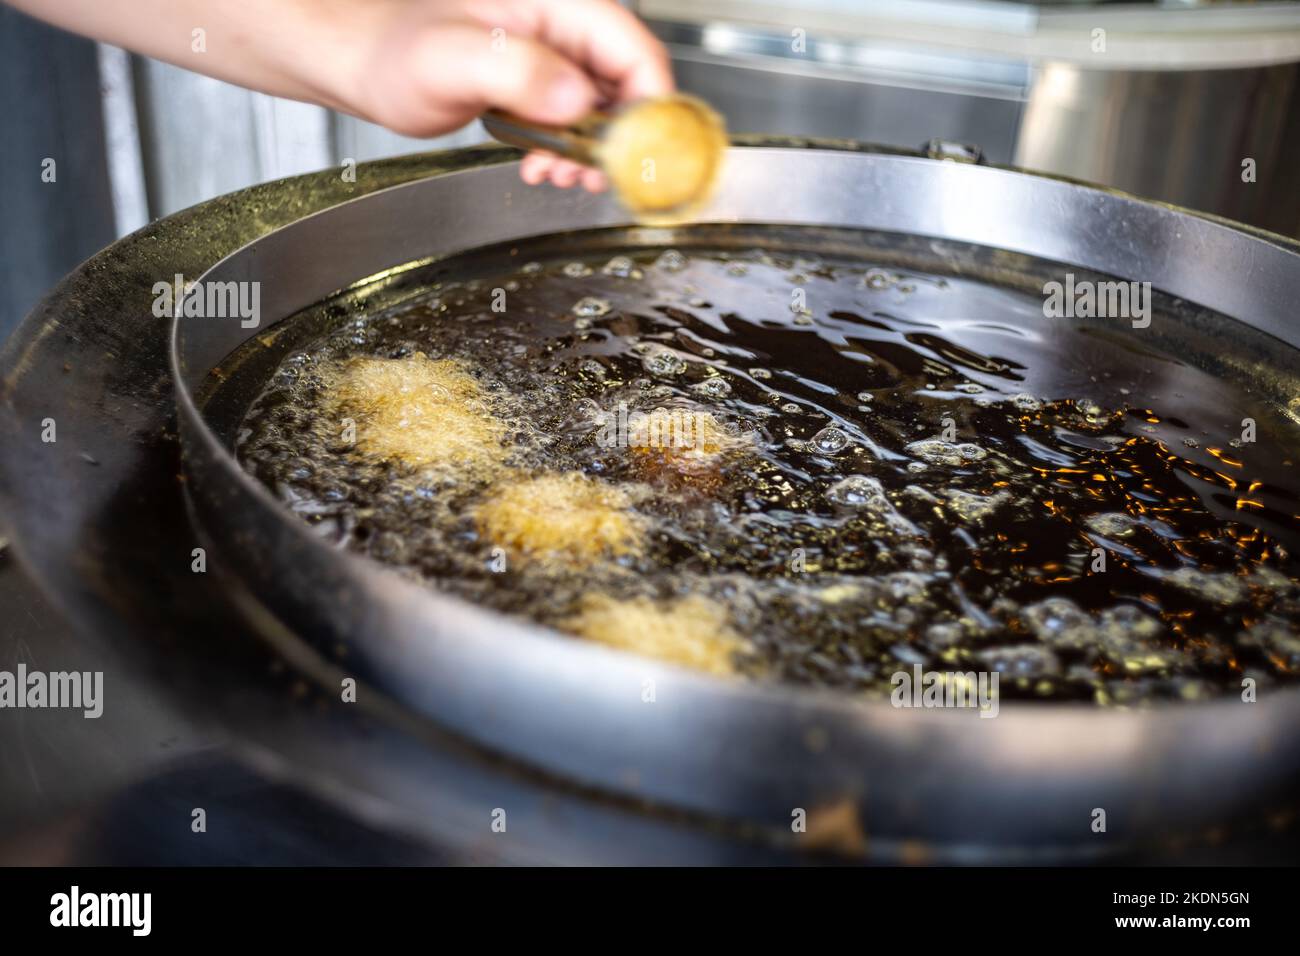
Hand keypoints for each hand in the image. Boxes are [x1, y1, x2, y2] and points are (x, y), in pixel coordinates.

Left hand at [344, 0, 674, 191]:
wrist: (365, 64)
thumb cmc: (393, 49)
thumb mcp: (451, 59)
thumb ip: (517, 72)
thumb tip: (575, 100)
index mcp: (559, 3)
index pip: (636, 52)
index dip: (649, 107)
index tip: (638, 154)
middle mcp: (564, 28)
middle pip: (630, 85)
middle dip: (617, 140)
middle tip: (591, 174)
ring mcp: (555, 58)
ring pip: (606, 110)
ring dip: (591, 154)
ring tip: (559, 174)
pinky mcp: (541, 85)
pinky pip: (576, 122)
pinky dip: (567, 152)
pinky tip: (541, 166)